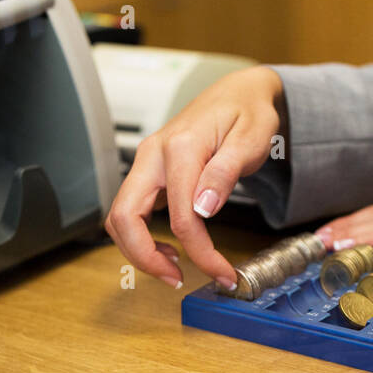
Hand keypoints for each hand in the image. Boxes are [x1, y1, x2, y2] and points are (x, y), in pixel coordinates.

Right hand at [104, 66, 284, 290]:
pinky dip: (141, 237)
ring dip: (139, 251)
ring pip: (120, 218)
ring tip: (174, 268)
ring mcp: (147, 164)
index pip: (181, 216)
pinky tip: (170, 248)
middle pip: (125, 217)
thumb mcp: (251, 139)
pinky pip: (131, 212)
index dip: (201, 254)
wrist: (238, 93)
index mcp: (180, 147)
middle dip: (146, 258)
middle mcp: (153, 155)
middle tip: (178, 280)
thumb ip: (225, 172)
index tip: (223, 273)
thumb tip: (203, 208)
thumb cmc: (248, 113)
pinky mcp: (149, 174)